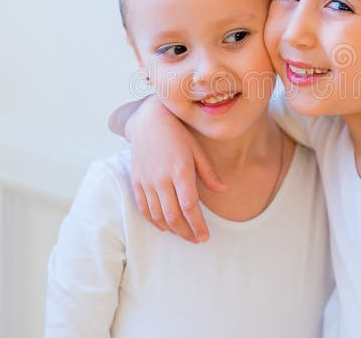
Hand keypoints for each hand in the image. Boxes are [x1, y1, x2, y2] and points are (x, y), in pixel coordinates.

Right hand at [123, 96, 225, 242]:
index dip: (197, 225)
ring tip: (184, 234)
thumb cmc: (177, 134)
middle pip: (173, 215)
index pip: (189, 206)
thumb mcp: (197, 150)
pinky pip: (144, 208)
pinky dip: (154, 221)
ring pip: (158, 215)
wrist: (147, 121)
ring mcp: (147, 181)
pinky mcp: (137, 181)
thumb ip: (209, 173)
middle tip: (196, 239)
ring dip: (172, 229)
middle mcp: (162, 178)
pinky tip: (164, 226)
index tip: (205, 236)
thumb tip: (223, 190)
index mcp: (180, 170)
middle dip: (186, 232)